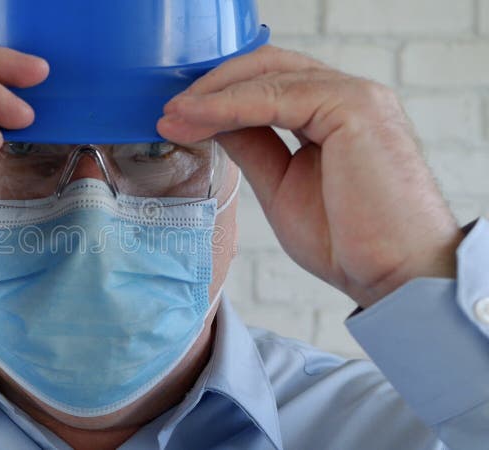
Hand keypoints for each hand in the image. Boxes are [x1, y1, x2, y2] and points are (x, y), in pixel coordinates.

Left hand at [158, 45, 463, 307]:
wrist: (392, 275)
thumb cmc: (348, 241)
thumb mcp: (281, 186)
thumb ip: (254, 148)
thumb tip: (214, 123)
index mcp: (334, 114)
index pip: (268, 84)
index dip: (218, 95)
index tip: (176, 118)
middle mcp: (347, 96)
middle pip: (266, 67)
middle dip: (210, 86)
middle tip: (168, 112)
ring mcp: (354, 96)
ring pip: (267, 76)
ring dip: (211, 95)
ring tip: (172, 118)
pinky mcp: (353, 107)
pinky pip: (276, 96)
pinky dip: (229, 106)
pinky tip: (197, 119)